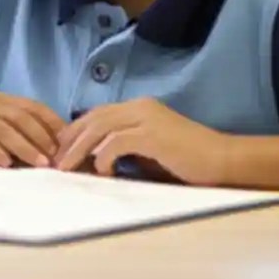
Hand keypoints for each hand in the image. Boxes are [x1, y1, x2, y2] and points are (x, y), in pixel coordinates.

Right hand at [0, 91, 65, 167]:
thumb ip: (3, 129)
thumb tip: (37, 148)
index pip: (32, 107)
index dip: (53, 124)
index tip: (70, 143)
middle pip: (21, 117)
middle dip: (44, 138)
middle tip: (60, 159)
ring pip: (2, 127)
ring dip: (24, 146)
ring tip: (40, 164)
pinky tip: (4, 163)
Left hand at [54, 98, 232, 185]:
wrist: (223, 160)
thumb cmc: (188, 160)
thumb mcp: (149, 151)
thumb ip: (124, 148)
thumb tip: (94, 160)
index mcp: (138, 108)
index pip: (96, 115)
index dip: (75, 132)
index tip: (61, 151)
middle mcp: (139, 107)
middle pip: (93, 119)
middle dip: (70, 140)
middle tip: (56, 161)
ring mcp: (146, 118)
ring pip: (100, 128)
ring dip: (80, 149)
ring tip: (67, 168)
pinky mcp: (153, 134)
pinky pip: (117, 142)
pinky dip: (104, 156)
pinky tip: (102, 171)